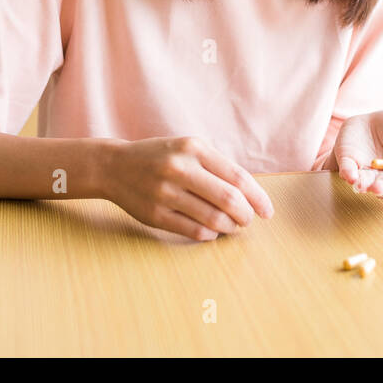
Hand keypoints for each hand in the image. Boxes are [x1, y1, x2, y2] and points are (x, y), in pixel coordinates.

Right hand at [99, 136, 273, 241]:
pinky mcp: (155, 215)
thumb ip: (217, 167)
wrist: (115, 166)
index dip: (258, 198)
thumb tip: (251, 195)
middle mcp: (180, 168)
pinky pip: (195, 231)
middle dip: (246, 215)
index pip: (238, 177)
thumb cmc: (161, 158)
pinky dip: (211, 234)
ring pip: (213, 219)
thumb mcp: (188, 149)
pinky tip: (212, 230)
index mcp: (194, 148)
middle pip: (229, 200)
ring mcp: (166, 192)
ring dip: (230, 227)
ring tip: (232, 226)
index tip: (267, 212)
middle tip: (248, 221)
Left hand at [334, 108, 382, 196]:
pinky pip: (347, 170)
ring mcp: (365, 172)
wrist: (377, 115)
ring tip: (362, 185)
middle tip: (379, 188)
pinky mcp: (348, 163)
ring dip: (363, 185)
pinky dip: (348, 173)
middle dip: (381, 189)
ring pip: (364, 183)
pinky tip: (351, 176)